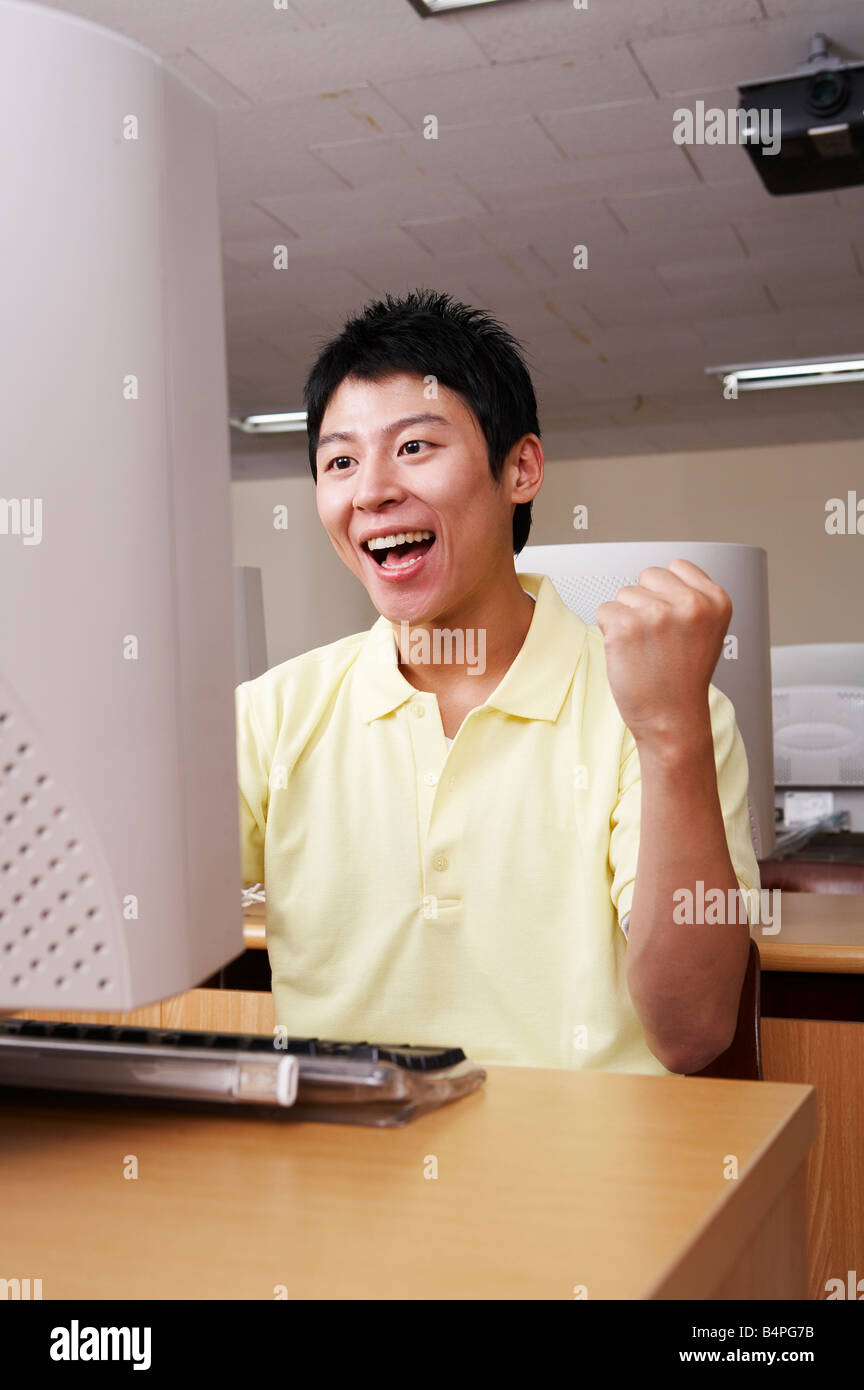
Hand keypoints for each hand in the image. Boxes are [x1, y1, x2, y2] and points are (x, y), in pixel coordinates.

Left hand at [594, 559, 731, 746]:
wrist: (672, 719)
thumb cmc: (683, 680)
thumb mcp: (706, 631)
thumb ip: (691, 598)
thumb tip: (658, 578)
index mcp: (715, 600)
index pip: (677, 567)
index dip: (667, 592)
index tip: (672, 620)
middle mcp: (690, 603)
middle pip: (648, 576)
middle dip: (646, 602)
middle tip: (657, 639)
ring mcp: (657, 613)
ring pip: (625, 594)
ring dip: (628, 618)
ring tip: (645, 649)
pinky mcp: (626, 626)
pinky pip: (605, 610)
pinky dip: (610, 631)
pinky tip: (629, 652)